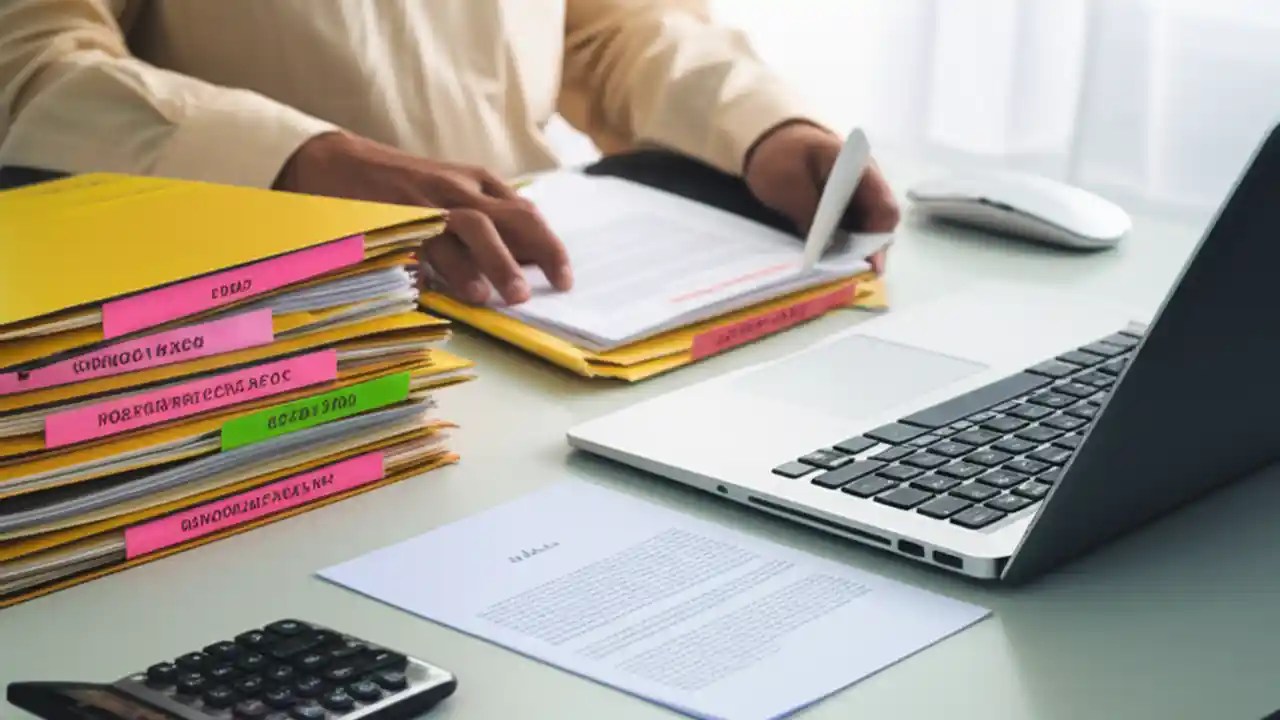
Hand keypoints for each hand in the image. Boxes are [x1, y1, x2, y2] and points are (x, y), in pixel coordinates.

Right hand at [275, 131, 571, 303]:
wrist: (336, 161)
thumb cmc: (405, 185)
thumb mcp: (453, 191)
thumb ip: (490, 221)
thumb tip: (529, 261)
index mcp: (477, 184)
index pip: (526, 213)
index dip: (550, 247)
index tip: (565, 279)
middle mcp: (456, 191)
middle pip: (509, 218)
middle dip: (534, 252)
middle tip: (548, 288)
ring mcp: (426, 204)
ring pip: (469, 227)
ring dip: (490, 261)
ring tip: (501, 296)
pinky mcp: (394, 219)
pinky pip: (416, 245)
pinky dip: (428, 269)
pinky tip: (436, 292)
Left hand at [744, 121, 900, 272]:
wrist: (767, 138)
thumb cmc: (779, 154)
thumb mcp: (787, 182)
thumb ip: (808, 210)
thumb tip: (826, 244)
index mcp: (859, 169)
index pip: (883, 208)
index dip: (879, 239)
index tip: (870, 265)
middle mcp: (865, 183)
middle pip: (879, 223)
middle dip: (868, 251)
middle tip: (850, 275)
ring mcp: (855, 194)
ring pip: (866, 229)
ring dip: (854, 250)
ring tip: (838, 271)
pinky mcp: (841, 204)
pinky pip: (850, 227)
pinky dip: (842, 243)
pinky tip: (829, 258)